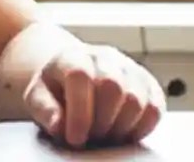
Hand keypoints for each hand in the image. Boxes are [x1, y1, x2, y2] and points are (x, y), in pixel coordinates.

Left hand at [24, 45, 164, 148]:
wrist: (74, 73)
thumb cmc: (56, 88)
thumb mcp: (38, 96)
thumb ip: (44, 109)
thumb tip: (59, 125)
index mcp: (73, 57)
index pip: (81, 77)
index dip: (79, 113)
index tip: (74, 137)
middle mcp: (105, 57)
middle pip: (113, 87)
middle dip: (101, 121)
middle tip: (90, 137)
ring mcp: (130, 69)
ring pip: (137, 100)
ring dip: (121, 127)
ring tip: (104, 135)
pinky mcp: (149, 84)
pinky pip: (155, 109)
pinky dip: (141, 128)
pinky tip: (122, 132)